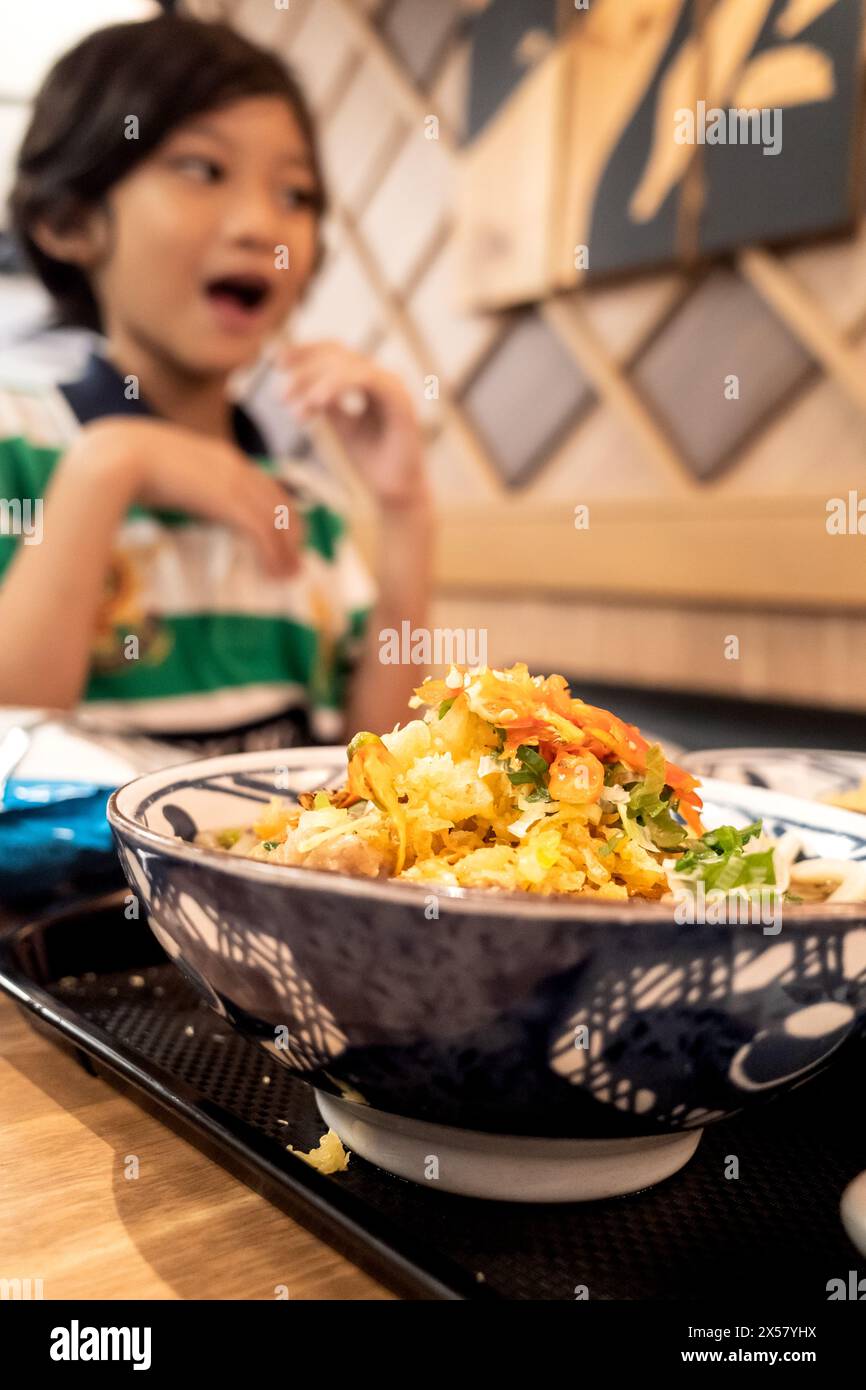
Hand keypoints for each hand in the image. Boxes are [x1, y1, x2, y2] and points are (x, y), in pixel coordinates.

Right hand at [72, 418, 301, 576]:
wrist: (116, 455)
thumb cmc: (125, 463)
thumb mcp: (163, 470)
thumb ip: (179, 482)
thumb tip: (171, 496)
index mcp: (221, 456)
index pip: (265, 483)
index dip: (279, 510)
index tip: (283, 534)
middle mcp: (235, 466)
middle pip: (279, 501)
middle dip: (292, 533)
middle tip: (295, 560)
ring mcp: (233, 482)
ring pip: (276, 519)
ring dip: (287, 550)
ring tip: (289, 575)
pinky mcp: (228, 501)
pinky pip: (262, 531)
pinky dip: (273, 554)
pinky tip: (274, 572)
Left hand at [279, 341, 429, 510]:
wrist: (394, 490)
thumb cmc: (369, 459)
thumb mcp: (338, 425)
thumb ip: (324, 402)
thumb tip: (296, 381)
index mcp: (367, 380)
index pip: (333, 352)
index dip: (303, 351)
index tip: (273, 360)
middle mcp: (381, 377)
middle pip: (337, 353)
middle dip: (304, 369)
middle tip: (282, 396)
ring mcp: (392, 386)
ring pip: (348, 364)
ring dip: (316, 379)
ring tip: (294, 402)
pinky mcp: (400, 400)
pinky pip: (366, 379)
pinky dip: (338, 385)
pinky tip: (317, 400)